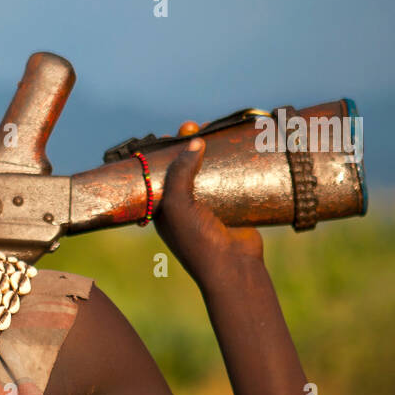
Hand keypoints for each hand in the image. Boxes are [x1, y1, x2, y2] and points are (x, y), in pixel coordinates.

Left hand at [153, 137, 262, 282]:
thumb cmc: (196, 240)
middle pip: (184, 167)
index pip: (159, 174)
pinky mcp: (233, 206)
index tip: (167, 135)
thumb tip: (193, 141)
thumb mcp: (177, 205)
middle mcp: (184, 206)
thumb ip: (180, 172)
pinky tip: (236, 146)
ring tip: (212, 130)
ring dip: (210, 150)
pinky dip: (232, 163)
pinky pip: (232, 179)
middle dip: (187, 146)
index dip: (162, 154)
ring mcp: (210, 206)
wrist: (233, 267)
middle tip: (192, 126)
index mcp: (164, 208)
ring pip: (208, 170)